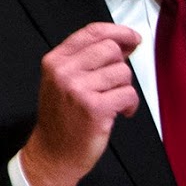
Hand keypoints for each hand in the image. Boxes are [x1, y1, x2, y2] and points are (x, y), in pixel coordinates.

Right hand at [18, 22, 140, 185]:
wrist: (53, 154)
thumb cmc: (62, 118)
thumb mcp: (64, 81)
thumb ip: (90, 60)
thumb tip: (125, 43)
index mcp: (56, 60)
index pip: (92, 32)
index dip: (118, 31)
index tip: (132, 38)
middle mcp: (64, 71)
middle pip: (111, 50)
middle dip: (120, 66)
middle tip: (114, 84)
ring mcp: (79, 89)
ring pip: (123, 72)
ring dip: (125, 89)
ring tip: (113, 102)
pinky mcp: (95, 108)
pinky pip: (128, 94)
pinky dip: (130, 105)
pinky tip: (120, 112)